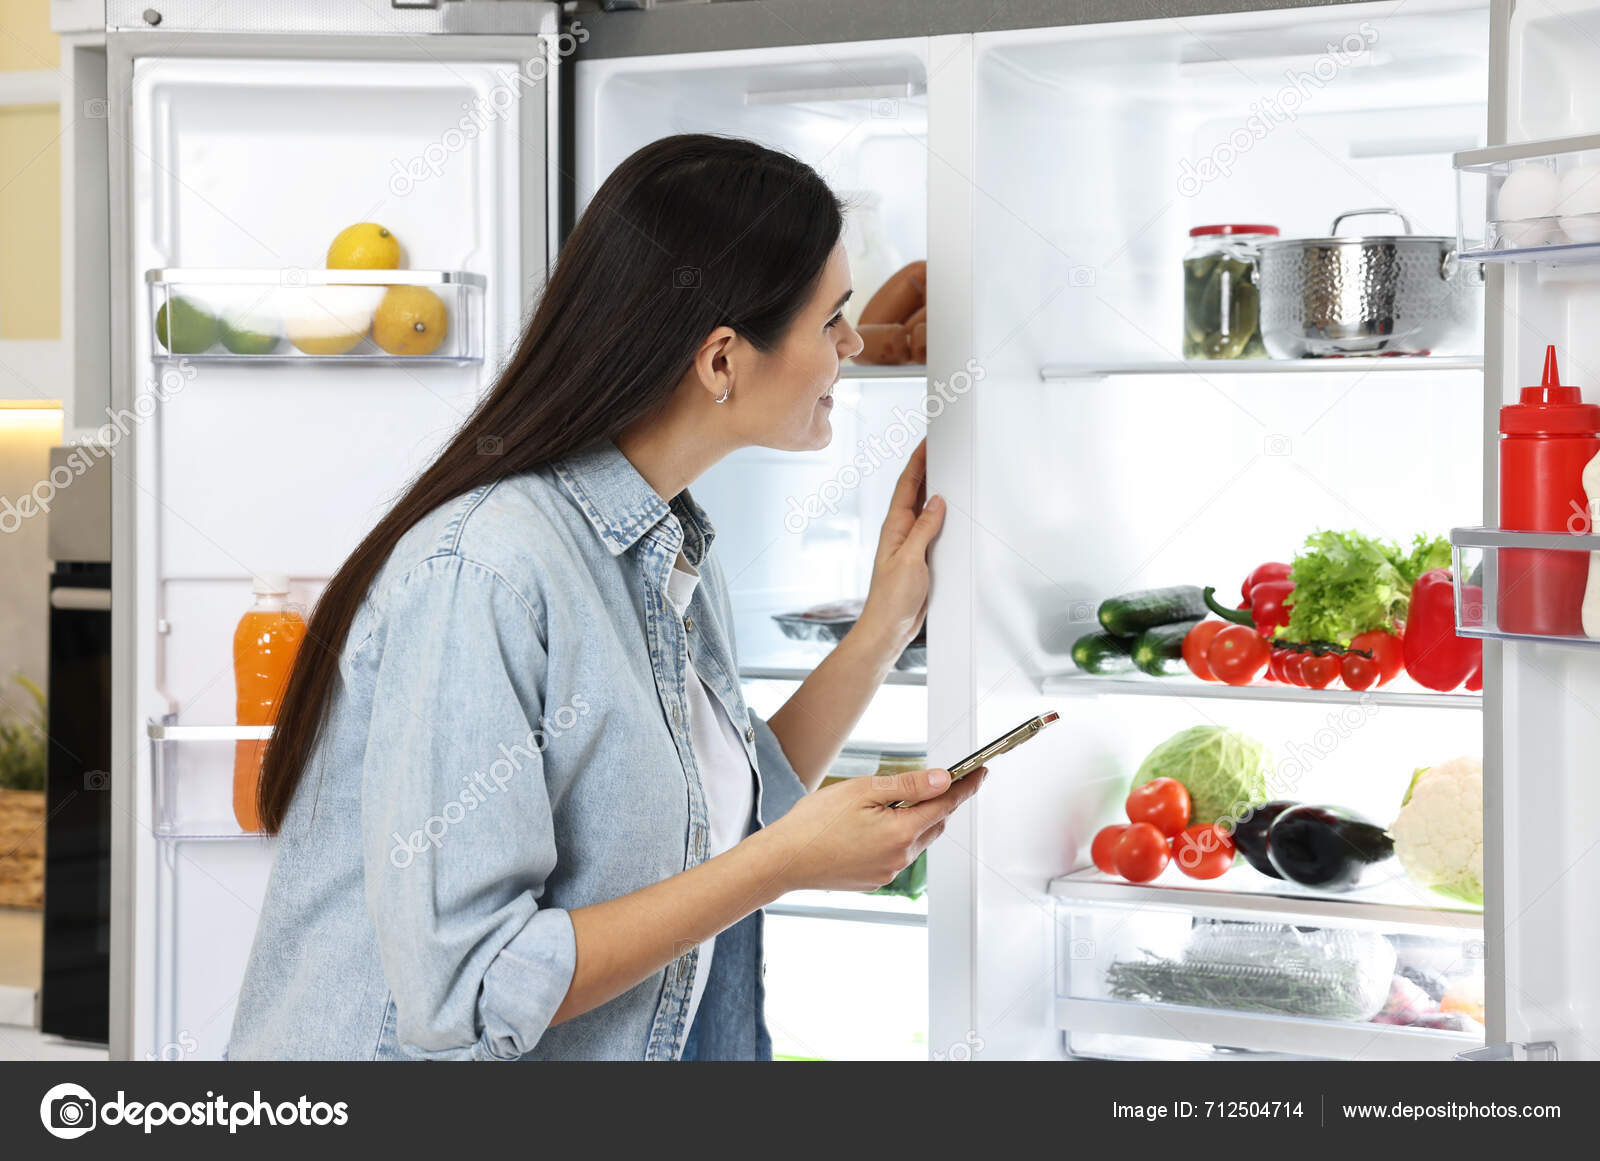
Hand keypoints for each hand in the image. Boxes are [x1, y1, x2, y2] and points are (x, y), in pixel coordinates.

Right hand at [758, 765, 985, 892]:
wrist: (784, 860)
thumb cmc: (815, 823)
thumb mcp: (863, 791)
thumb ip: (908, 786)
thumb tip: (943, 779)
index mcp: (901, 832)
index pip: (946, 804)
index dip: (966, 786)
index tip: (980, 773)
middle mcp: (901, 857)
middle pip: (935, 824)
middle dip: (940, 803)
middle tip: (938, 782)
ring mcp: (887, 872)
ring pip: (916, 841)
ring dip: (915, 821)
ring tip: (892, 804)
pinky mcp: (874, 880)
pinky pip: (896, 855)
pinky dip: (896, 838)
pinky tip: (873, 827)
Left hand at [857, 440, 943, 656]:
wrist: (888, 629)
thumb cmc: (891, 599)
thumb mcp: (910, 559)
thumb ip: (923, 529)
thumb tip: (936, 502)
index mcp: (894, 527)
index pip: (907, 485)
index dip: (918, 461)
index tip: (928, 441)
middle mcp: (901, 532)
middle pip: (916, 492)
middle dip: (927, 468)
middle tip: (940, 447)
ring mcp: (910, 544)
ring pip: (925, 510)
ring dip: (935, 489)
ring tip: (947, 469)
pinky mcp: (920, 558)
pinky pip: (932, 529)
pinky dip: (942, 515)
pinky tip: (951, 512)